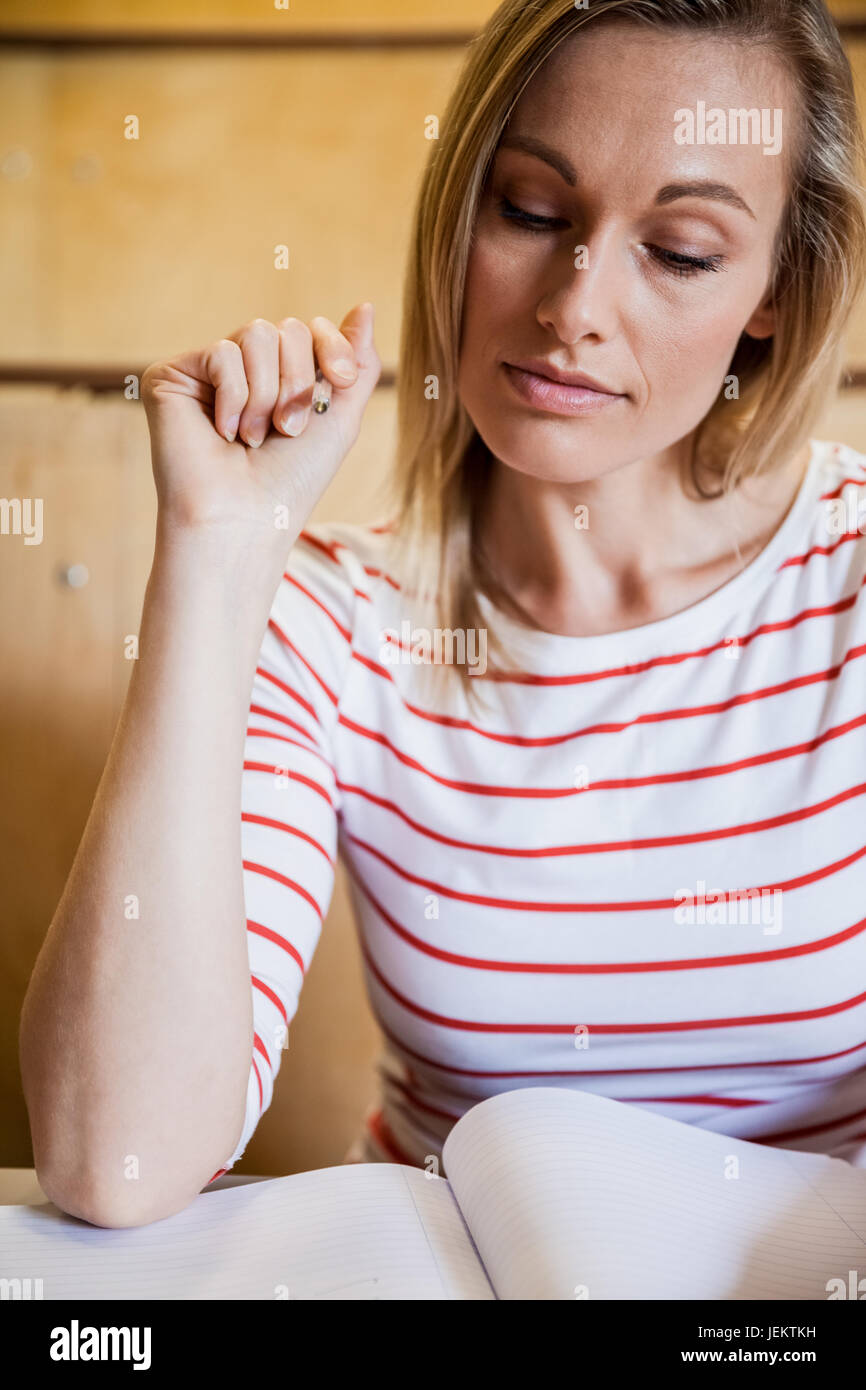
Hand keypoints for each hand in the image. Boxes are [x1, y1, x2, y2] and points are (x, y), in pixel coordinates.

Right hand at [140, 303, 380, 547]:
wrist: (245, 519)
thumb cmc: (290, 482)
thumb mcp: (339, 420)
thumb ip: (356, 365)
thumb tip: (365, 304)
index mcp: (278, 376)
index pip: (310, 328)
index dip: (331, 348)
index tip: (340, 383)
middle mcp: (242, 368)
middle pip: (287, 328)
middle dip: (298, 382)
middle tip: (286, 431)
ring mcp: (205, 371)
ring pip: (256, 334)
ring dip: (268, 394)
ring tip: (254, 438)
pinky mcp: (171, 375)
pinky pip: (221, 352)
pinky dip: (234, 397)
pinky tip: (223, 432)